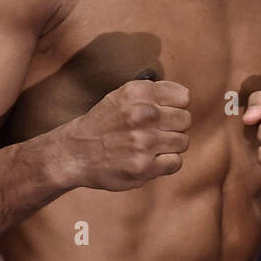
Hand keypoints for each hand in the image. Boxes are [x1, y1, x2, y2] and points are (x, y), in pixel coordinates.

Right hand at [59, 79, 190, 190]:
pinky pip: (176, 162)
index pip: (183, 97)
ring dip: (170, 146)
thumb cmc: (103, 124)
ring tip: (152, 146)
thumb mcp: (122, 96)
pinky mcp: (144, 166)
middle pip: (185, 119)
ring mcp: (144, 142)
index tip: (165, 113)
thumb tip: (184, 97)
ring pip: (183, 141)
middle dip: (174, 126)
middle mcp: (142, 114)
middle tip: (157, 132)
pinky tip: (151, 160)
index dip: (176, 106)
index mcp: (138, 93)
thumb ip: (153, 93)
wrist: (75, 152)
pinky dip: (166, 163)